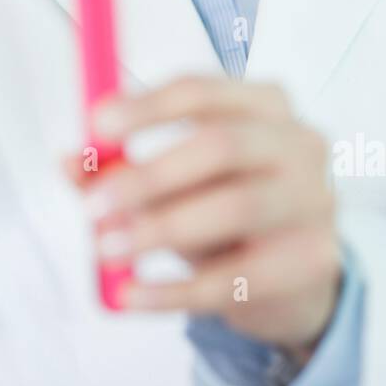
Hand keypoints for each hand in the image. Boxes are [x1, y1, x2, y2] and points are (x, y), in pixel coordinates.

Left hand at [62, 76, 342, 358]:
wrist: (292, 278)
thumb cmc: (225, 209)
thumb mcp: (175, 181)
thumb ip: (121, 167)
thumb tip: (70, 161)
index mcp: (264, 104)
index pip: (202, 91)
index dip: (147, 107)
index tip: (97, 127)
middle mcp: (299, 142)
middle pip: (222, 145)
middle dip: (150, 176)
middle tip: (94, 207)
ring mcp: (315, 200)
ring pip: (235, 208)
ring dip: (160, 229)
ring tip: (109, 250)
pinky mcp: (314, 260)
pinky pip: (235, 277)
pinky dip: (174, 290)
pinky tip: (132, 294)